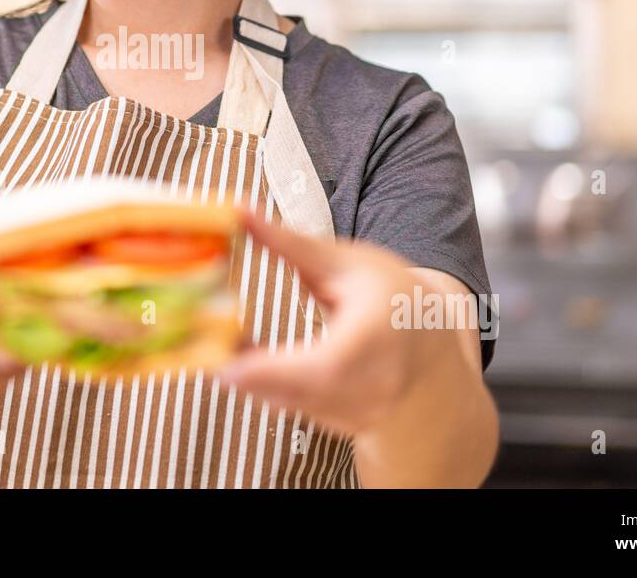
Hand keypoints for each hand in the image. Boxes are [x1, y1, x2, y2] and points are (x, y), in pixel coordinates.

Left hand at [216, 209, 467, 438]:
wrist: (432, 347)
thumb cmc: (392, 296)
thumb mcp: (344, 261)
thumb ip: (288, 243)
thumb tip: (237, 210)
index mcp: (377, 337)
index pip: (325, 366)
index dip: (273, 372)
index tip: (227, 367)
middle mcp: (374, 385)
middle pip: (297, 393)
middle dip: (245, 375)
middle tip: (204, 351)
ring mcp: (361, 414)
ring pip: (289, 403)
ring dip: (249, 379)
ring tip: (219, 347)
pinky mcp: (344, 426)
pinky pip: (294, 409)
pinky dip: (264, 388)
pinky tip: (245, 362)